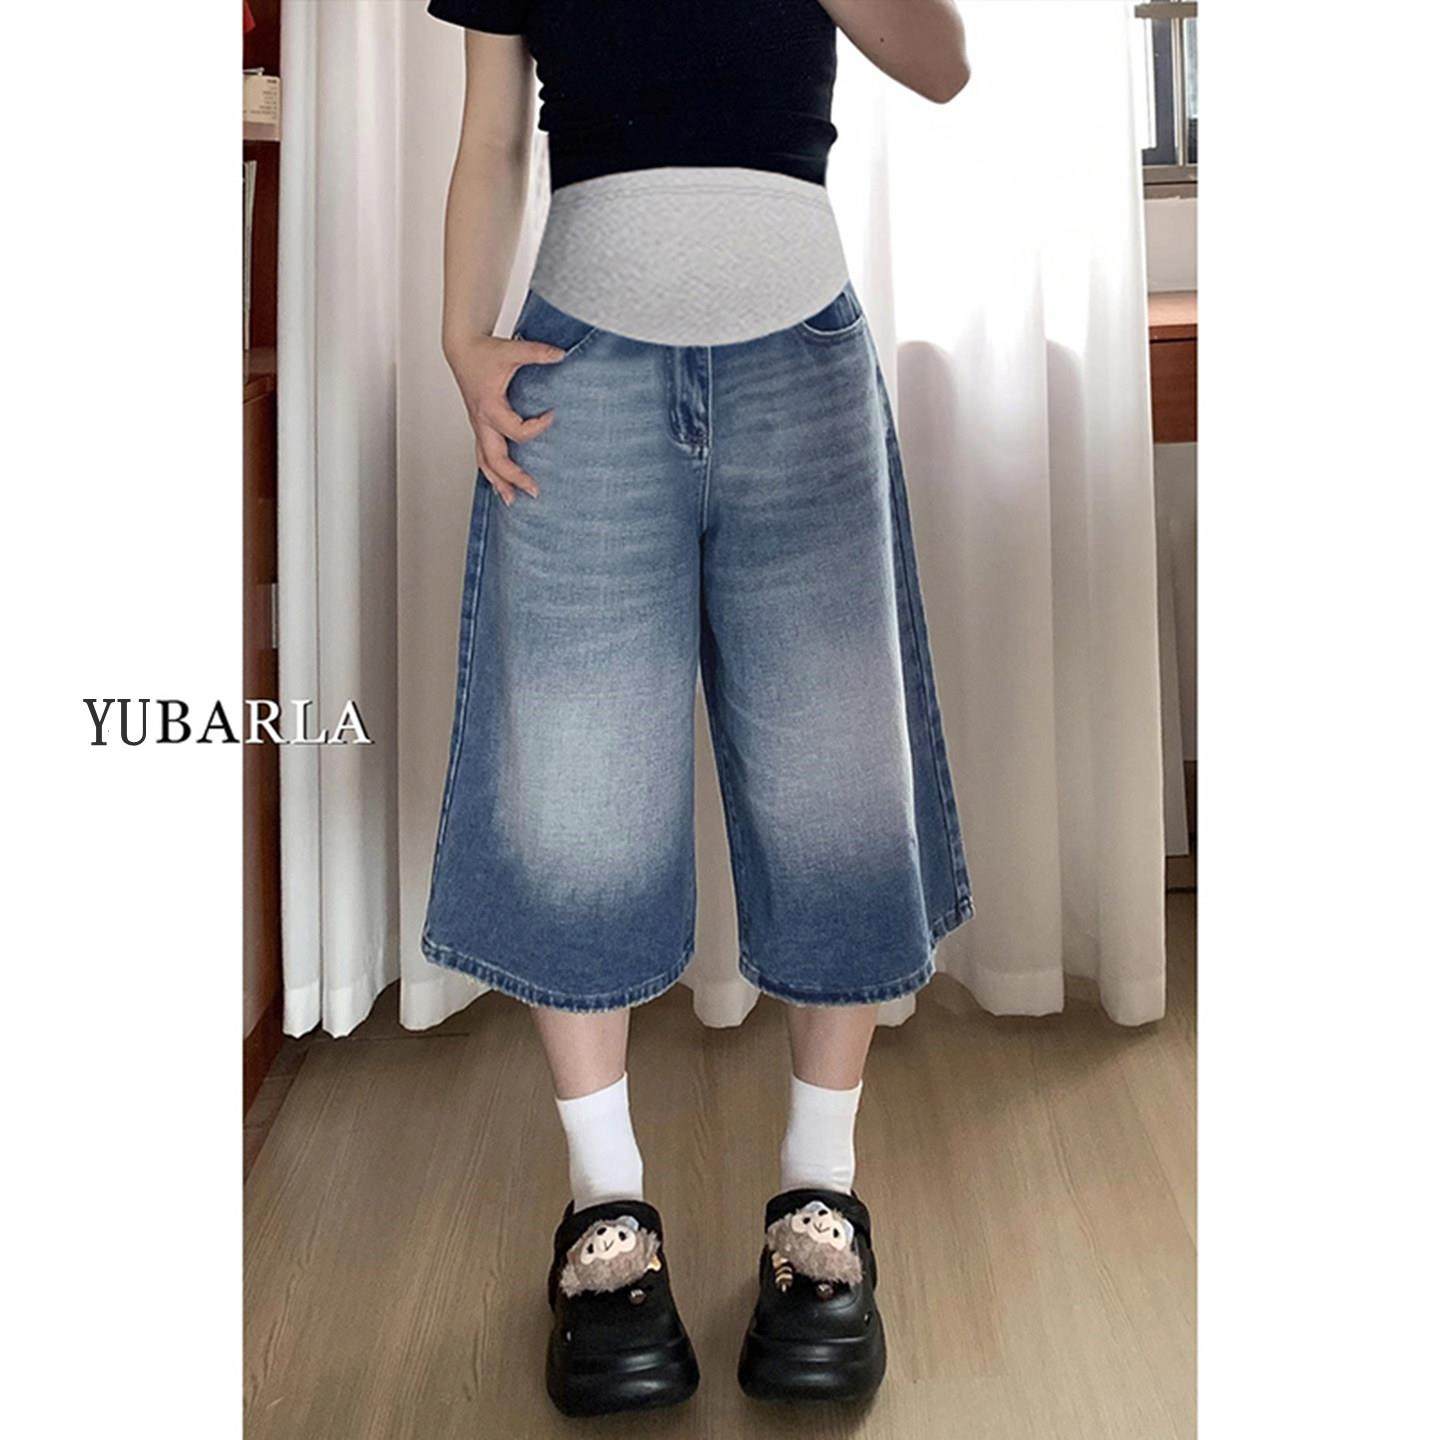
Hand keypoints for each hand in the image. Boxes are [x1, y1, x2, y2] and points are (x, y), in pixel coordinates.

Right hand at [444, 332, 565, 504]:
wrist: (462, 349)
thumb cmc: (483, 352)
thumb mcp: (511, 350)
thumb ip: (537, 352)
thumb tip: (562, 354)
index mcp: (489, 407)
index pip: (517, 431)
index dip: (538, 427)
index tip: (553, 415)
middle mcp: (482, 422)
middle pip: (495, 460)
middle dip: (514, 478)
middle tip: (535, 490)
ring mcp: (478, 427)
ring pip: (484, 463)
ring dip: (498, 482)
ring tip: (512, 501)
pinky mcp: (479, 426)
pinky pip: (482, 455)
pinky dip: (491, 472)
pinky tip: (501, 484)